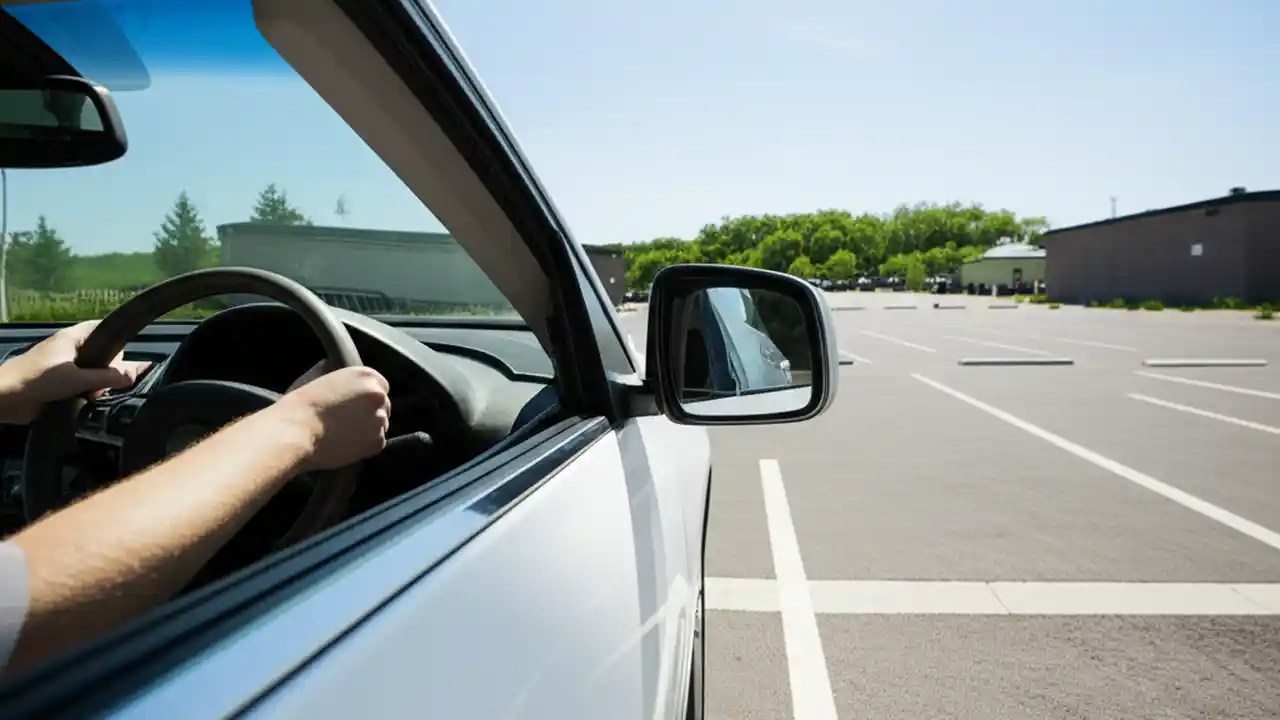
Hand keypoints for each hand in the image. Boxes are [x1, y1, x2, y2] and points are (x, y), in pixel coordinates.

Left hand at [0, 321, 150, 424]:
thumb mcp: (77, 378)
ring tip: (93, 396)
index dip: (117, 341)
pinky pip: (84, 386)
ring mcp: (65, 367)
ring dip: (98, 386)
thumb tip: (136, 374)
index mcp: (73, 338)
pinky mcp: (60, 384)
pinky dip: (88, 394)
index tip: (125, 360)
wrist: (4, 399)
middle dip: (109, 371)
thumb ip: (108, 377)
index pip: (104, 329)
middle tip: (104, 385)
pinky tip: (88, 403)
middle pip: (104, 355)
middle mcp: (71, 350)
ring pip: (95, 373)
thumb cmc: (38, 380)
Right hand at [268, 365, 389, 472]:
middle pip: (382, 406)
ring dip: (367, 429)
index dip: (365, 397)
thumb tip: (346, 382)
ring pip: (380, 425)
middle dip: (368, 413)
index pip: (380, 386)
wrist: (296, 431)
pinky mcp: (377, 442)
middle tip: (347, 420)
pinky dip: (364, 445)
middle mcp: (379, 396)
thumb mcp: (323, 377)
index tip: (355, 405)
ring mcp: (380, 420)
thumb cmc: (301, 405)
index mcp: (367, 375)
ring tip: (343, 433)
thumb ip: (344, 380)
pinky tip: (345, 443)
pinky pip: (376, 443)